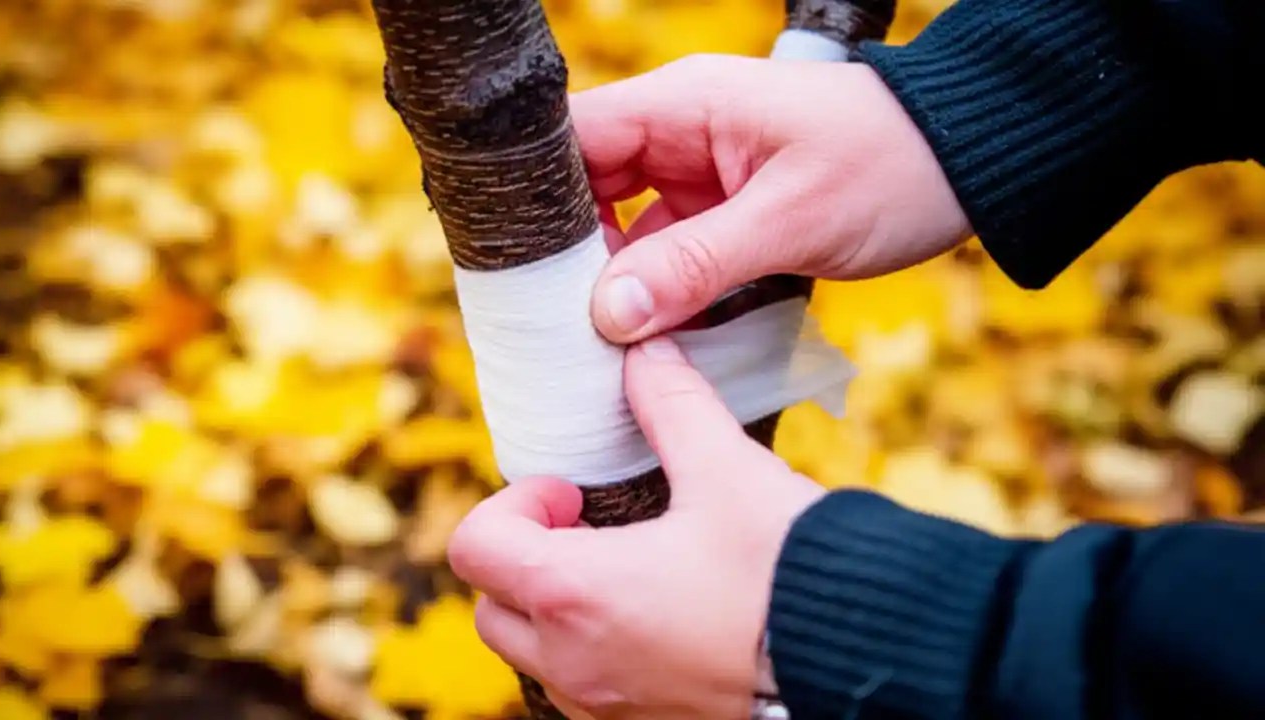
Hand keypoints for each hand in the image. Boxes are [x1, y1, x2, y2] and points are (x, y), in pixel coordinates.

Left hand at [447, 337, 824, 718]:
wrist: (866, 659)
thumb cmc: (789, 571)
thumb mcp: (727, 471)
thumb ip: (673, 403)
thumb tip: (645, 349)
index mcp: (576, 594)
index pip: (475, 546)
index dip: (513, 504)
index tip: (572, 490)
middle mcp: (576, 663)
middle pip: (492, 608)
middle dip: (524, 558)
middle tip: (588, 527)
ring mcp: (609, 709)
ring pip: (534, 657)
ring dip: (555, 609)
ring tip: (625, 573)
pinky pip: (584, 692)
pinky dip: (593, 652)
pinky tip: (656, 620)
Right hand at [572, 55, 970, 342]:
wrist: (968, 165)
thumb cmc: (889, 166)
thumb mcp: (792, 219)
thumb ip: (697, 265)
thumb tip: (609, 315)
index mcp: (685, 106)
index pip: (574, 139)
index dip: (534, 196)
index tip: (508, 265)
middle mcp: (681, 136)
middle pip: (587, 192)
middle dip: (567, 256)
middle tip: (546, 324)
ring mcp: (702, 178)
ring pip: (625, 232)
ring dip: (614, 285)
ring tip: (587, 345)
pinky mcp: (727, 216)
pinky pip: (670, 256)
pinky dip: (658, 296)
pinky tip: (643, 340)